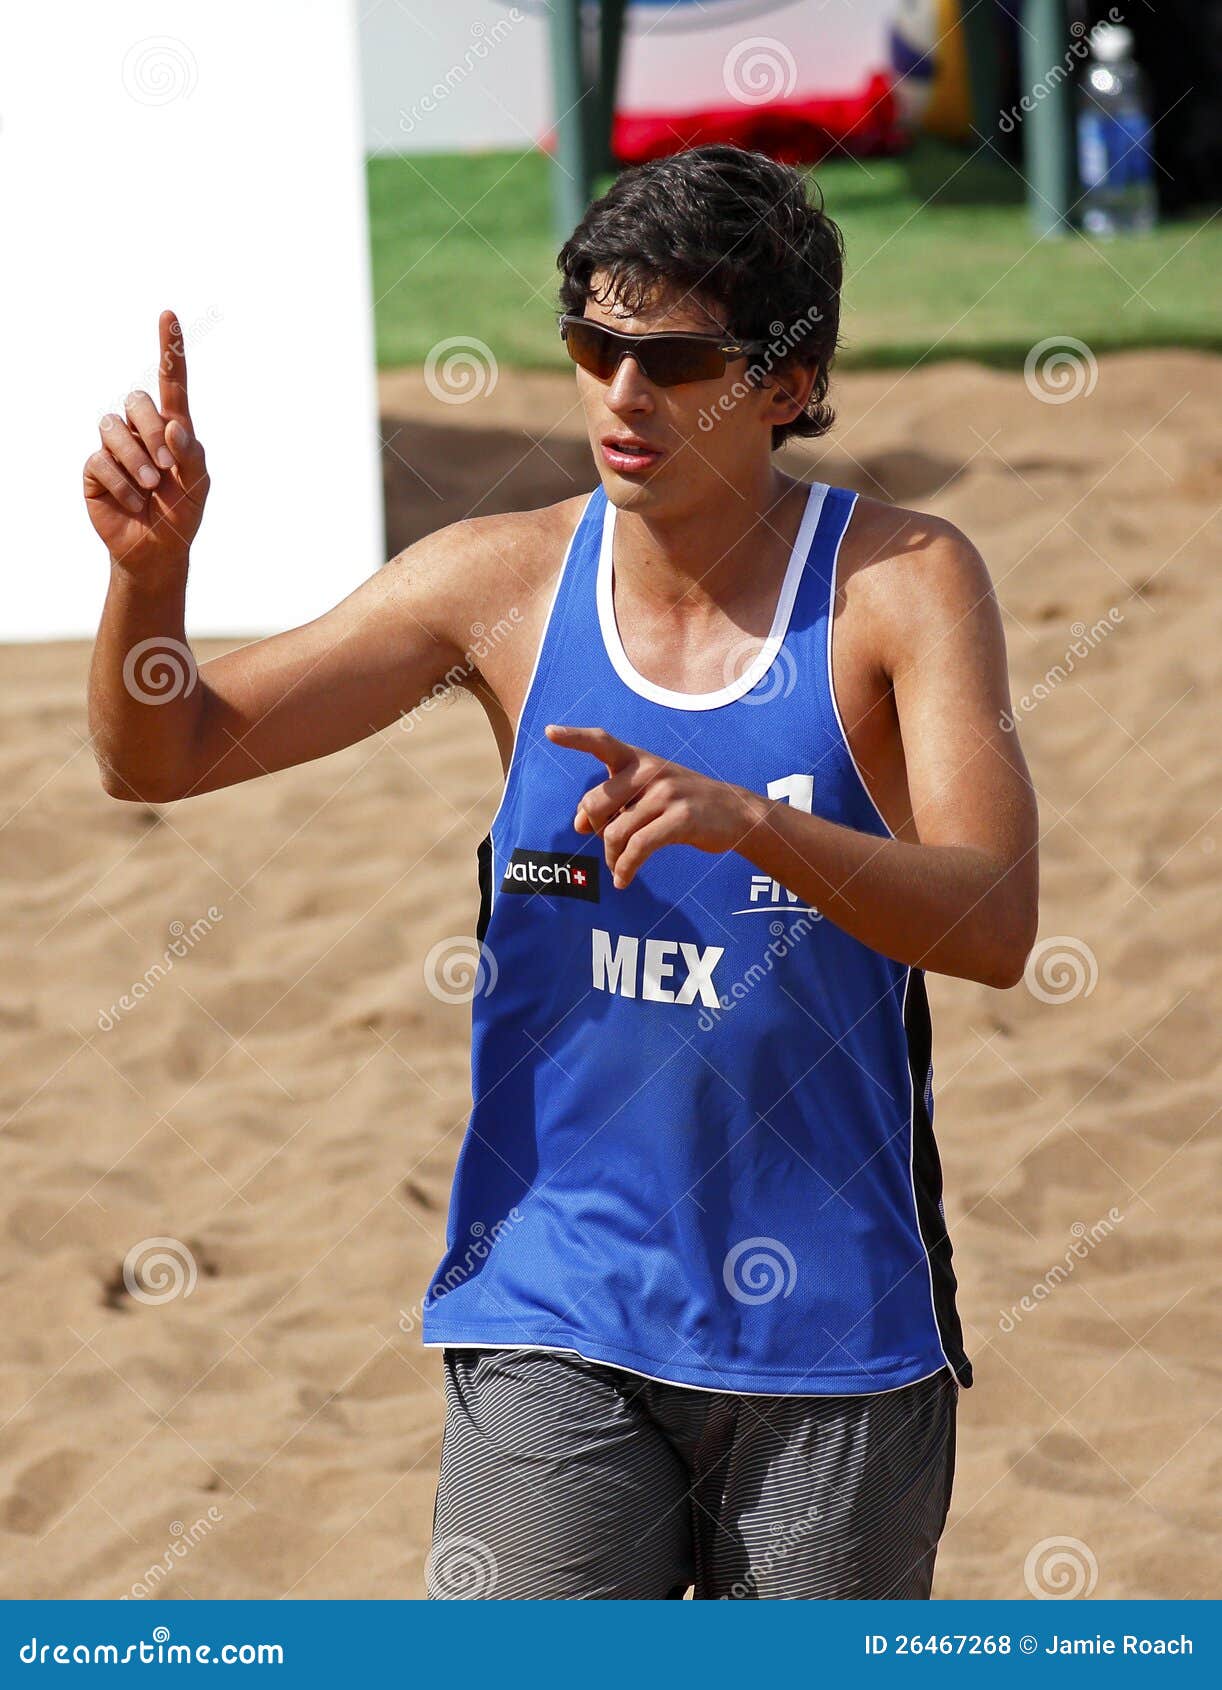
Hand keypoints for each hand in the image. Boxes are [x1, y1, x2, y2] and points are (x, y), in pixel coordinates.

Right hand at [83, 309, 209, 577]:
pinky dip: (121, 483)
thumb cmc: (182, 515)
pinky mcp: (95, 470)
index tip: (168, 316)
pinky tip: (134, 502)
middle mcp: (141, 431)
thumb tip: (173, 426)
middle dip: (152, 431)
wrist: (158, 552)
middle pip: (137, 401)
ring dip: (135, 460)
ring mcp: (115, 448)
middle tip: (166, 468)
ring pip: (112, 427)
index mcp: (172, 429)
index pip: (170, 382)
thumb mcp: (198, 486)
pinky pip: (99, 460)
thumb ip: (191, 454)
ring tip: (150, 488)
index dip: (169, 349)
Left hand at [545, 723, 754, 887]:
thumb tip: (579, 824)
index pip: (601, 743)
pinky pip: (638, 848)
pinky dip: (625, 868)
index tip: (549, 732)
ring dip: (612, 858)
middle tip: (610, 844)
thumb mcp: (649, 793)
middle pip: (595, 804)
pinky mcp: (680, 819)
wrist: (736, 813)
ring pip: (615, 832)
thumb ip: (614, 802)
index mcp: (638, 760)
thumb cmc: (684, 803)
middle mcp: (650, 770)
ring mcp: (666, 793)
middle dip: (595, 830)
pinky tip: (623, 880)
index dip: (574, 738)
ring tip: (619, 869)